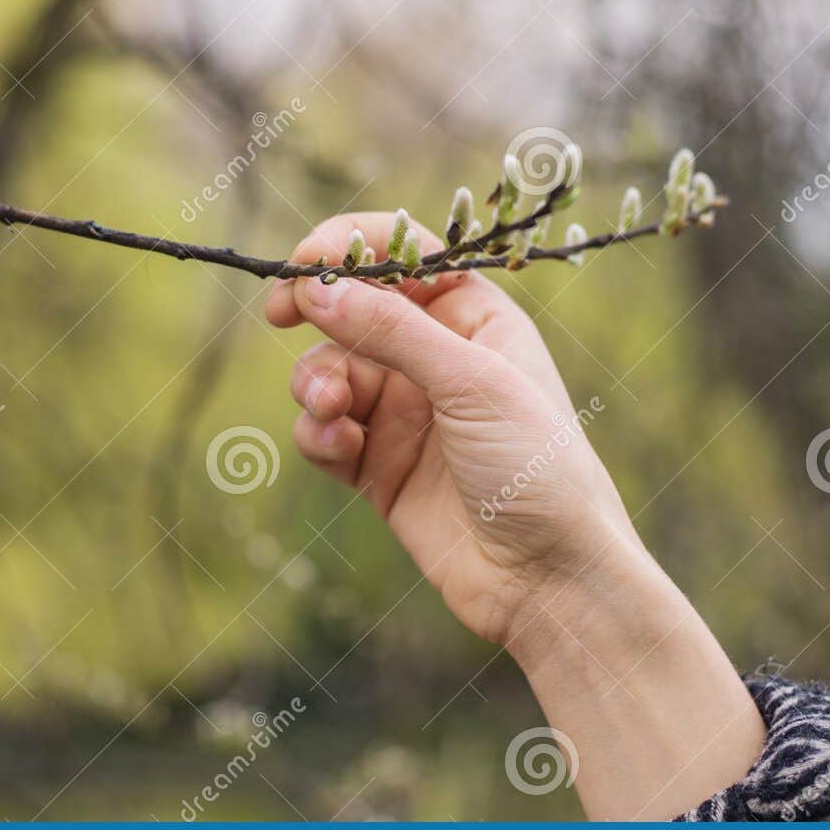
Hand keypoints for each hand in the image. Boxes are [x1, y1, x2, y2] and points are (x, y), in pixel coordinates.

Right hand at [265, 211, 646, 649]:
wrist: (548, 579)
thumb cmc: (538, 469)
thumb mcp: (472, 384)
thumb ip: (391, 332)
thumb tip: (317, 286)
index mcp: (476, 319)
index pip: (404, 258)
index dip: (351, 249)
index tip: (305, 261)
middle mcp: (438, 359)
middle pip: (354, 312)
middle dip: (318, 314)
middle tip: (281, 315)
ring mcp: (406, 414)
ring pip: (331, 371)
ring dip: (317, 381)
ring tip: (332, 409)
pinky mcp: (378, 467)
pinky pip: (326, 430)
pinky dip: (318, 431)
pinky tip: (336, 445)